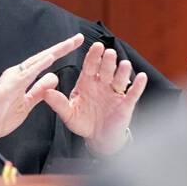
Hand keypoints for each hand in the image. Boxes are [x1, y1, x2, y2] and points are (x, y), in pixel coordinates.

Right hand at [0, 33, 84, 139]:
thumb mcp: (27, 103)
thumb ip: (39, 90)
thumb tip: (53, 78)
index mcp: (22, 78)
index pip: (45, 62)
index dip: (60, 53)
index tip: (75, 45)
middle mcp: (18, 74)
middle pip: (44, 57)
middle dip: (62, 47)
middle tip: (79, 38)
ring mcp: (12, 78)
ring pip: (37, 61)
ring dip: (54, 52)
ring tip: (70, 44)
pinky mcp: (9, 86)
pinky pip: (26, 74)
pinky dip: (38, 65)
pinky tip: (50, 58)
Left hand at [42, 40, 147, 154]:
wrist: (98, 138)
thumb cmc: (83, 122)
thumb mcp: (68, 114)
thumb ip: (58, 103)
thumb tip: (45, 91)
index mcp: (88, 82)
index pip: (90, 66)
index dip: (93, 56)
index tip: (96, 47)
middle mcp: (103, 84)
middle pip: (106, 70)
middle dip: (108, 62)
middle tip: (109, 53)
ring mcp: (115, 93)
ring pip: (120, 79)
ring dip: (123, 71)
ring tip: (124, 64)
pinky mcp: (126, 104)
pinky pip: (133, 93)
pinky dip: (138, 85)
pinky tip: (141, 77)